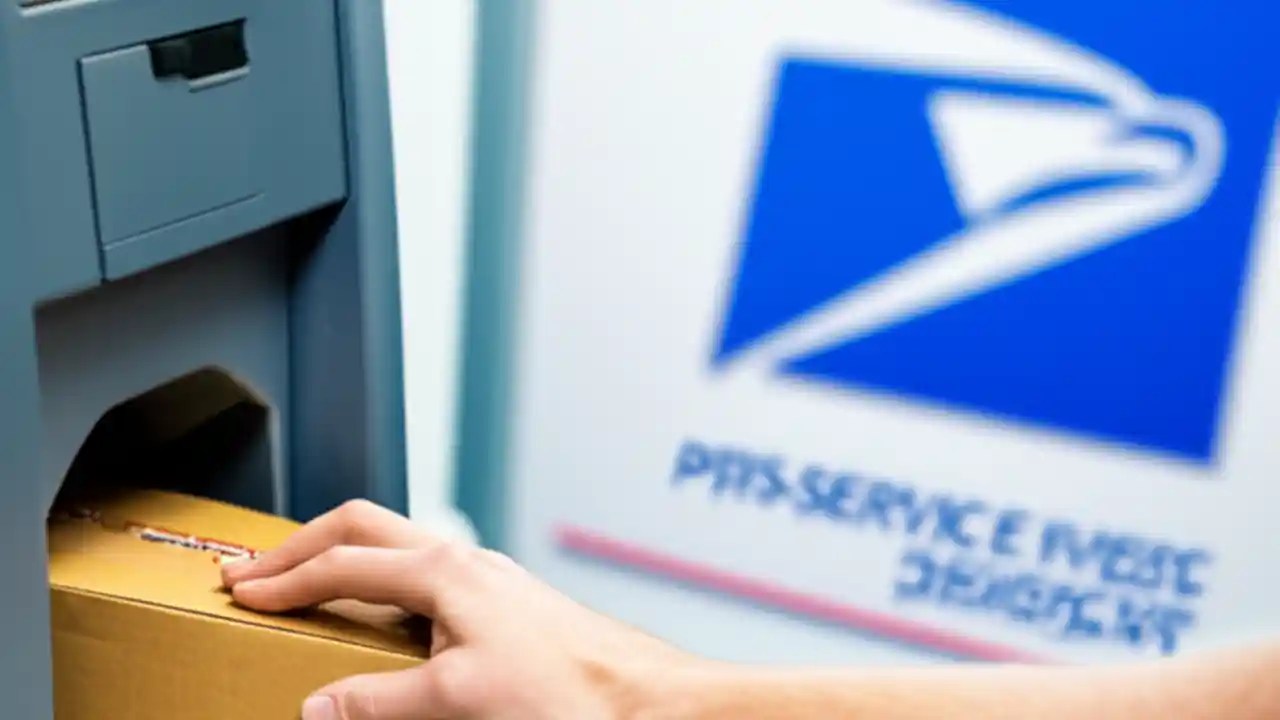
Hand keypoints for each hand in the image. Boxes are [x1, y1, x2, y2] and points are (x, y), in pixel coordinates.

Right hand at [220, 500, 697, 719]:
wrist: (643, 698)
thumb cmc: (568, 689)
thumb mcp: (456, 699)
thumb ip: (377, 701)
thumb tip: (317, 705)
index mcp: (443, 571)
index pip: (340, 561)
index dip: (283, 578)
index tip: (240, 590)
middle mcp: (464, 562)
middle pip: (364, 527)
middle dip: (304, 544)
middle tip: (260, 568)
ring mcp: (486, 578)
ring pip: (396, 547)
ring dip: (345, 560)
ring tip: (310, 586)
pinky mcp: (502, 603)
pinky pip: (424, 576)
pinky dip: (383, 585)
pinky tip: (383, 619)